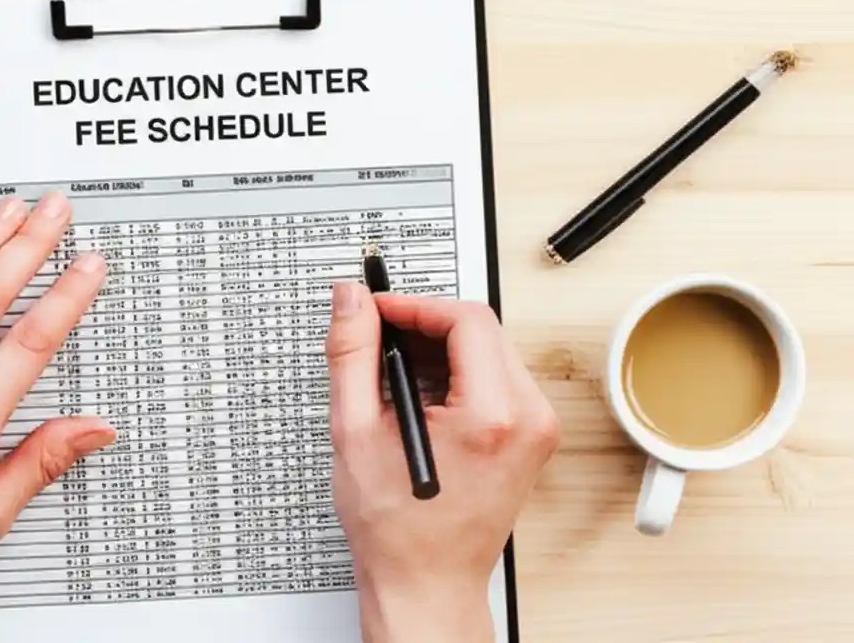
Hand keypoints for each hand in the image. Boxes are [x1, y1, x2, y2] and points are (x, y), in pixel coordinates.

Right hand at [325, 284, 559, 642]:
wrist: (426, 583)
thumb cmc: (397, 530)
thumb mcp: (356, 431)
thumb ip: (352, 354)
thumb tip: (351, 302)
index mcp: (492, 415)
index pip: (465, 319)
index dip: (415, 305)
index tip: (378, 310)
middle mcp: (528, 418)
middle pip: (481, 330)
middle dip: (424, 326)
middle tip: (378, 339)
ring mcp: (536, 429)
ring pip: (489, 351)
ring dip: (438, 350)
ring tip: (392, 377)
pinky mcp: (531, 437)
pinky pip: (495, 378)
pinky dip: (454, 374)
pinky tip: (418, 398)